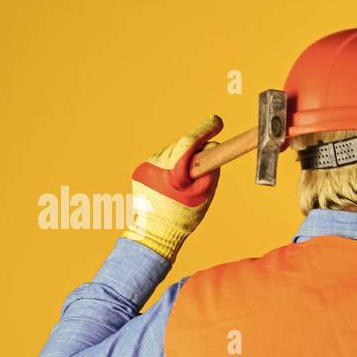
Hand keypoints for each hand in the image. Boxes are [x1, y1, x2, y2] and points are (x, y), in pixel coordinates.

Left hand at [122, 115, 223, 261]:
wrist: (154, 234)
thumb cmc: (182, 218)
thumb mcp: (203, 195)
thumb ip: (209, 171)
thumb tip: (212, 148)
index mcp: (171, 173)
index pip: (189, 144)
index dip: (204, 131)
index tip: (217, 122)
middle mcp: (154, 166)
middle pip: (180, 147)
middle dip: (195, 149)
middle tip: (208, 156)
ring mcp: (144, 169)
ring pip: (170, 153)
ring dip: (182, 159)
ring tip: (186, 179)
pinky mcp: (139, 172)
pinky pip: (161, 162)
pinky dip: (171, 166)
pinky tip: (174, 181)